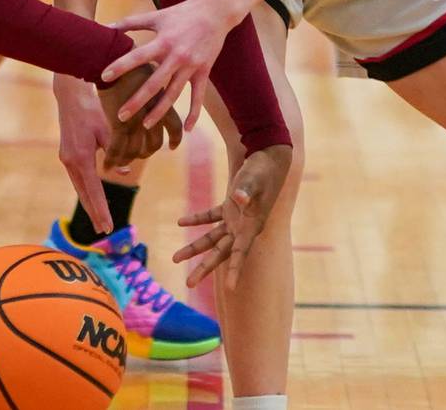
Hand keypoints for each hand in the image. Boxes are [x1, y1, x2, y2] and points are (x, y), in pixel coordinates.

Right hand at [54, 75, 113, 235]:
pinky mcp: (67, 155)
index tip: (108, 226)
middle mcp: (71, 162)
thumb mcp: (107, 131)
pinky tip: (93, 198)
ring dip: (89, 204)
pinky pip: (78, 178)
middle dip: (95, 213)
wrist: (70, 96)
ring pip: (80, 188)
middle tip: (105, 231)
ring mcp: (67, 159)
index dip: (102, 210)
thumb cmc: (91, 111)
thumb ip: (115, 154)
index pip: (94, 191)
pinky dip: (86, 191)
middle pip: (84, 194)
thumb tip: (123, 172)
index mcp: (81, 158)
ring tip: (99, 220)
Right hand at [98, 66, 181, 165]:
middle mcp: (153, 113)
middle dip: (147, 152)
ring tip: (121, 162)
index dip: (174, 138)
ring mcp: (136, 119)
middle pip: (155, 143)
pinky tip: (106, 165)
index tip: (172, 145)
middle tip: (141, 154)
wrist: (110, 53)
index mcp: (163, 99)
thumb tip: (159, 89)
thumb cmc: (129, 59)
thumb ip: (156, 85)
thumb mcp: (151, 71)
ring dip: (128, 159)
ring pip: (135, 150)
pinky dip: (111, 159)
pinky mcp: (119, 122)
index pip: (175, 127)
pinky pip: (116, 148)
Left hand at [102, 0, 249, 131]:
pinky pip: (199, 96)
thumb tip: (105, 26)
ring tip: (146, 125)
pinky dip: (194, 113)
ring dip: (160, 111)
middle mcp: (177, 56)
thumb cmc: (181, 13)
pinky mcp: (204, 72)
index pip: (138, 56)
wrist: (215, 12)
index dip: (121, 65)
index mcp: (163, 41)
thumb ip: (130, 23)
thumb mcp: (155, 16)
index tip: (104, 76)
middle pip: (155, 83)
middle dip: (138, 100)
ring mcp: (191, 66)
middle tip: (121, 116)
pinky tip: (186, 129)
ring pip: (174, 93)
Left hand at [172, 143, 291, 291]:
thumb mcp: (255, 179)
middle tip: (189, 284)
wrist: (269, 157)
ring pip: (212, 239)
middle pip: (221, 253)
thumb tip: (239, 199)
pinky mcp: (231, 208)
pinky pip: (211, 217)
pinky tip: (181, 222)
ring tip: (176, 259)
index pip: (240, 252)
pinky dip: (197, 220)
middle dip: (204, 268)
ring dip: (195, 248)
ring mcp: (237, 219)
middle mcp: (243, 228)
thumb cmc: (263, 170)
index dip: (234, 270)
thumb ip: (247, 190)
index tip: (229, 288)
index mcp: (251, 226)